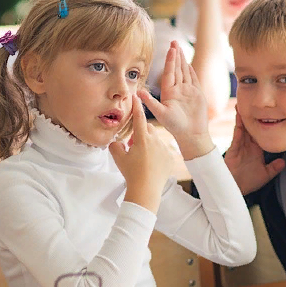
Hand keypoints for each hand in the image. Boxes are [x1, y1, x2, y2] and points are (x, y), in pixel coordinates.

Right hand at [109, 95, 173, 213]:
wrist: (146, 190)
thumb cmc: (131, 174)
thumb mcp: (118, 159)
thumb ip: (115, 146)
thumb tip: (116, 143)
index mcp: (142, 139)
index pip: (139, 118)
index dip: (137, 106)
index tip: (136, 96)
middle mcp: (155, 141)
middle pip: (147, 129)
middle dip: (140, 133)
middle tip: (133, 146)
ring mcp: (164, 149)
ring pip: (156, 139)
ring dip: (149, 144)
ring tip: (142, 158)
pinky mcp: (170, 157)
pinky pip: (163, 150)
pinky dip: (157, 154)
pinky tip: (151, 165)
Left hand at [141, 41, 212, 159]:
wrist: (191, 134)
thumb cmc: (175, 126)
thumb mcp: (161, 114)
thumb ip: (151, 102)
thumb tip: (139, 92)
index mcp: (169, 92)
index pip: (169, 72)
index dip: (170, 60)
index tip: (170, 49)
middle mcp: (177, 90)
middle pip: (177, 69)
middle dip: (176, 55)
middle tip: (174, 42)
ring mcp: (187, 92)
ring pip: (184, 72)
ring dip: (182, 60)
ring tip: (180, 48)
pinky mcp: (196, 95)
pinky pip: (193, 80)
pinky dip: (191, 71)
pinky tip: (188, 64)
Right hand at [224, 107, 284, 194]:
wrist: (234, 189)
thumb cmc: (247, 182)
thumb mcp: (265, 175)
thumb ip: (274, 168)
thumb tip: (284, 162)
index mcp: (257, 150)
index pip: (262, 134)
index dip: (265, 124)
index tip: (270, 114)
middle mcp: (249, 145)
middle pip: (252, 127)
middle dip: (253, 116)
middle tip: (255, 104)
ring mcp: (241, 145)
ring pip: (244, 128)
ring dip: (244, 117)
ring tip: (244, 104)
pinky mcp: (234, 147)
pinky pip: (237, 134)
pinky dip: (239, 125)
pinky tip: (240, 116)